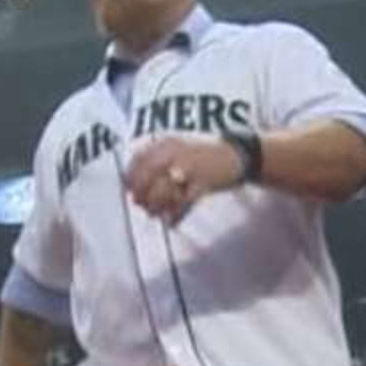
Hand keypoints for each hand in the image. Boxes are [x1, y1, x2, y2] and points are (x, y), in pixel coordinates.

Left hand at [122, 137, 247, 224]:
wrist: (237, 154)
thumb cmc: (204, 156)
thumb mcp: (178, 151)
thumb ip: (158, 164)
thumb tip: (135, 187)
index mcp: (168, 143)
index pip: (139, 158)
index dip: (130, 176)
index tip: (129, 189)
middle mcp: (176, 152)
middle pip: (148, 174)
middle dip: (140, 192)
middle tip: (140, 204)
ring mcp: (190, 167)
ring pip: (163, 190)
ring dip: (156, 206)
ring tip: (155, 214)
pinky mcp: (204, 182)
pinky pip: (184, 203)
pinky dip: (176, 215)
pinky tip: (172, 222)